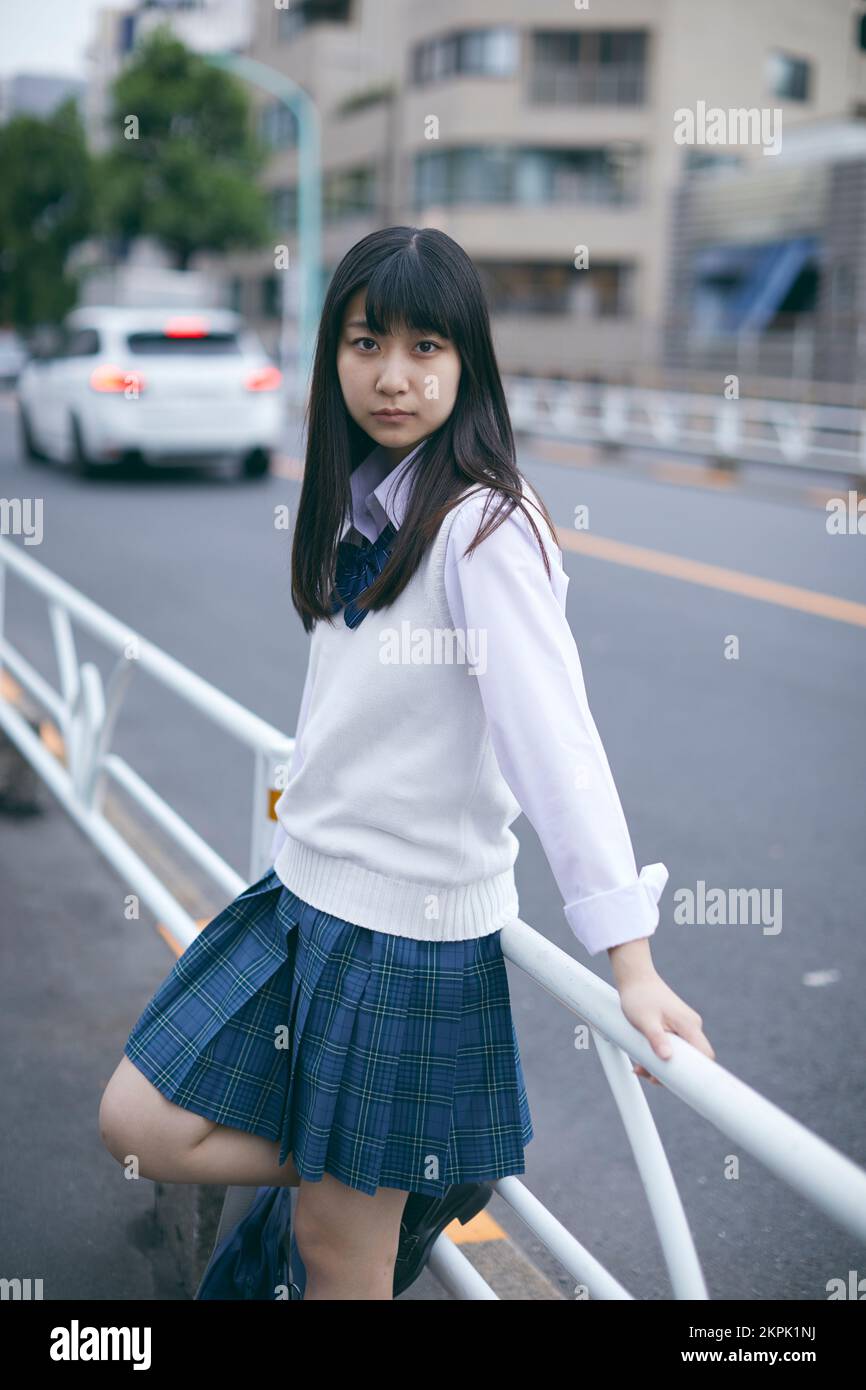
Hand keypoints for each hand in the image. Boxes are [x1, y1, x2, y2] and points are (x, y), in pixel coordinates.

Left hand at [616, 970, 714, 1085]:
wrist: (634, 978)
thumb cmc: (639, 996)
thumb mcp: (645, 1020)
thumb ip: (657, 1039)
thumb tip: (667, 1058)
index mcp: (689, 1025)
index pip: (705, 1055)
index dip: (697, 1073)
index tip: (680, 1086)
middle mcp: (691, 1026)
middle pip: (692, 1059)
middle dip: (672, 1072)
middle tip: (648, 1075)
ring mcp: (683, 1027)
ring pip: (680, 1055)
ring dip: (661, 1064)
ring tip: (639, 1067)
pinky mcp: (674, 1027)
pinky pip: (673, 1047)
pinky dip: (660, 1055)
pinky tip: (641, 1059)